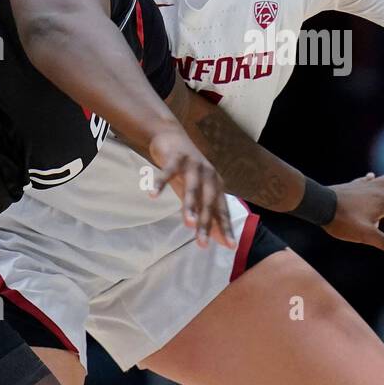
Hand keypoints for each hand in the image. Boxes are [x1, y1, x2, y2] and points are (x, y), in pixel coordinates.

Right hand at [147, 129, 235, 248]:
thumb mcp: (197, 194)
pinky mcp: (176, 157)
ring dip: (189, 206)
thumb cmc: (186, 171)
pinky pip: (167, 172)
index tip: (231, 247)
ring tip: (187, 223)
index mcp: (216, 186)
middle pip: (208, 202)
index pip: (222, 210)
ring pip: (192, 188)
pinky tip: (152, 195)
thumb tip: (220, 239)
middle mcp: (208, 175)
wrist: (172, 136)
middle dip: (206, 223)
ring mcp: (192, 165)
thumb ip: (207, 214)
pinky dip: (159, 183)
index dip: (226, 228)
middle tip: (203, 244)